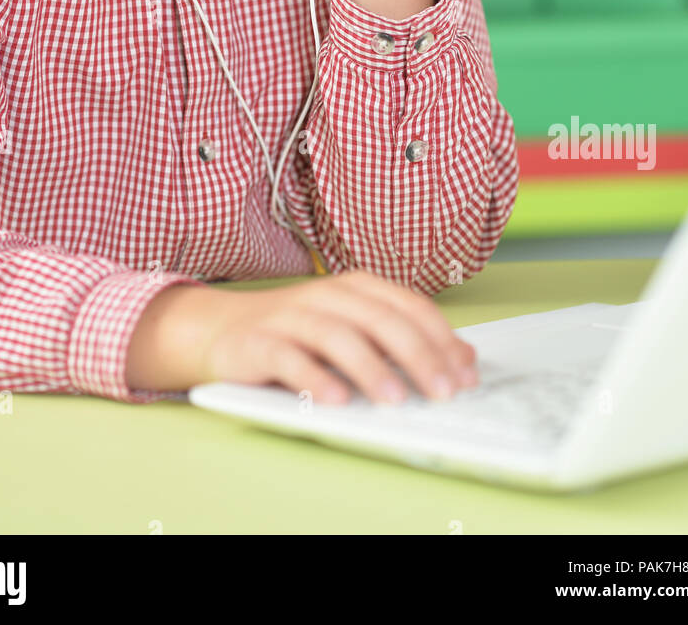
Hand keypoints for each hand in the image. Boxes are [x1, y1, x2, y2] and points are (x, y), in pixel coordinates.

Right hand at [132, 270, 478, 403]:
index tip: (465, 375)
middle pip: (380, 319)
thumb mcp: (356, 328)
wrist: (222, 329)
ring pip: (338, 335)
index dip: (441, 339)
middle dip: (417, 356)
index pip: (409, 306)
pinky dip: (315, 379)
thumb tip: (465, 358)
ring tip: (396, 400)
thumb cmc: (299, 332)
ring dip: (371, 368)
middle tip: (443, 392)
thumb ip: (405, 338)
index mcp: (357, 287)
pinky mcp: (259, 343)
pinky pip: (289, 358)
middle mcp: (327, 295)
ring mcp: (292, 316)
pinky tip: (336, 401)